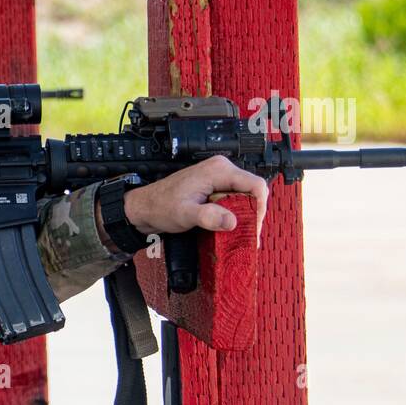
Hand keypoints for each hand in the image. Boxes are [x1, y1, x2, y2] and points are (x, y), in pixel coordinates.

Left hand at [123, 156, 268, 242]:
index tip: (255, 228)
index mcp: (219, 170)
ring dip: (245, 215)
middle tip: (249, 236)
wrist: (144, 207)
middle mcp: (222, 169)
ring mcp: (219, 177)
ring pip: (245, 196)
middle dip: (254, 214)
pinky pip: (234, 199)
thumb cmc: (161, 207)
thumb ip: (208, 217)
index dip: (261, 208)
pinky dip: (235, 213)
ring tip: (239, 233)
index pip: (256, 185)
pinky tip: (228, 226)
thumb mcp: (185, 214)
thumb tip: (232, 221)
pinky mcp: (215, 186)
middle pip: (253, 191)